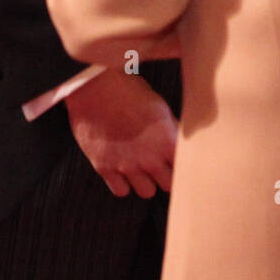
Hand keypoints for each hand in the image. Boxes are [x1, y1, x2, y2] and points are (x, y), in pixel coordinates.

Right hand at [65, 68, 176, 198]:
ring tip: (142, 167)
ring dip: (146, 181)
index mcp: (167, 139)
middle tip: (162, 164)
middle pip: (168, 184)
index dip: (184, 165)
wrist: (94, 87)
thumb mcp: (158, 105)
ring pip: (147, 192)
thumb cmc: (127, 90)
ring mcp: (126, 164)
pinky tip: (123, 169)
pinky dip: (123, 183)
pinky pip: (121, 191)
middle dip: (167, 175)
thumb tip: (179, 142)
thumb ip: (170, 129)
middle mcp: (149, 157)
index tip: (180, 161)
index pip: (186, 168)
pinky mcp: (105, 167)